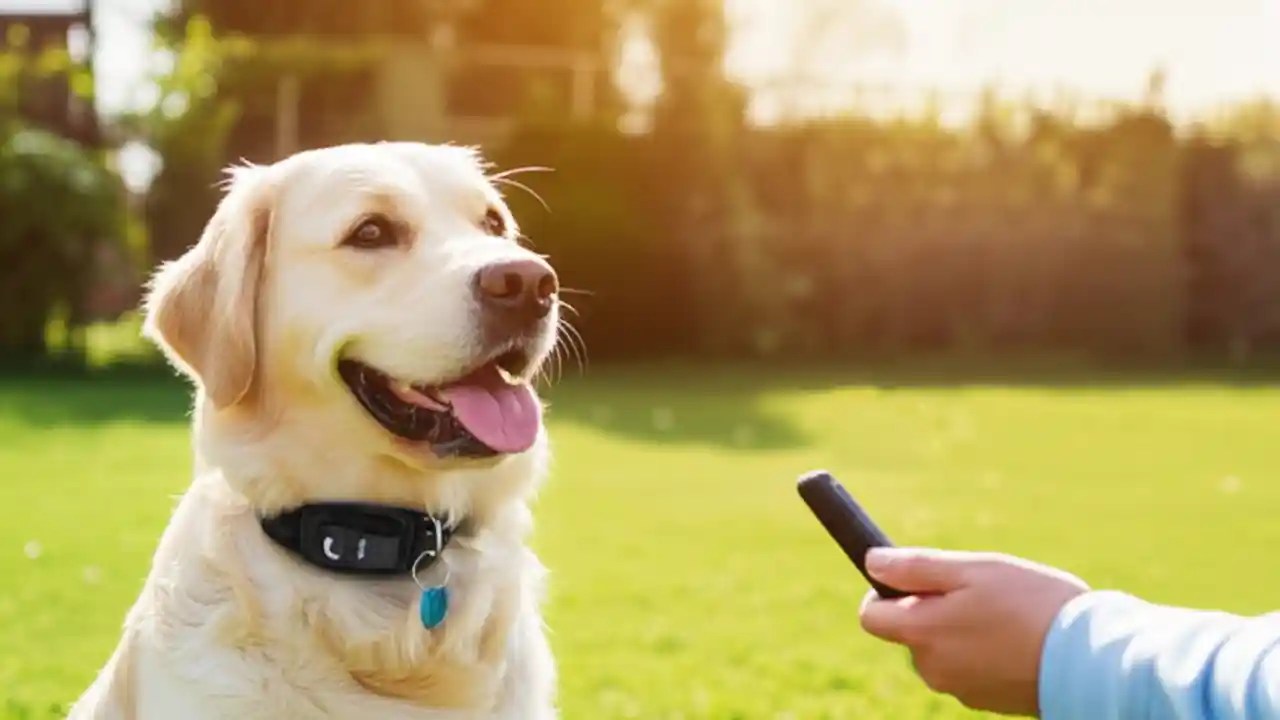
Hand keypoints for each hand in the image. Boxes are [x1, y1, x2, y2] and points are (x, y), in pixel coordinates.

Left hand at [858, 548, 1088, 716]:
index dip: (884, 593)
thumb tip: (871, 562)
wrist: (1090, 661)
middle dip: (931, 609)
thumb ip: (915, 567)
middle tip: (976, 591)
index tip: (913, 579)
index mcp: (921, 633)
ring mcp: (960, 689)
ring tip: (1004, 614)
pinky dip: (983, 651)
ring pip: (942, 650)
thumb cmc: (1029, 605)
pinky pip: (969, 668)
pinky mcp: (987, 701)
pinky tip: (1017, 638)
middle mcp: (932, 668)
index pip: (871, 617)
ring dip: (960, 629)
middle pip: (910, 633)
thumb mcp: (971, 570)